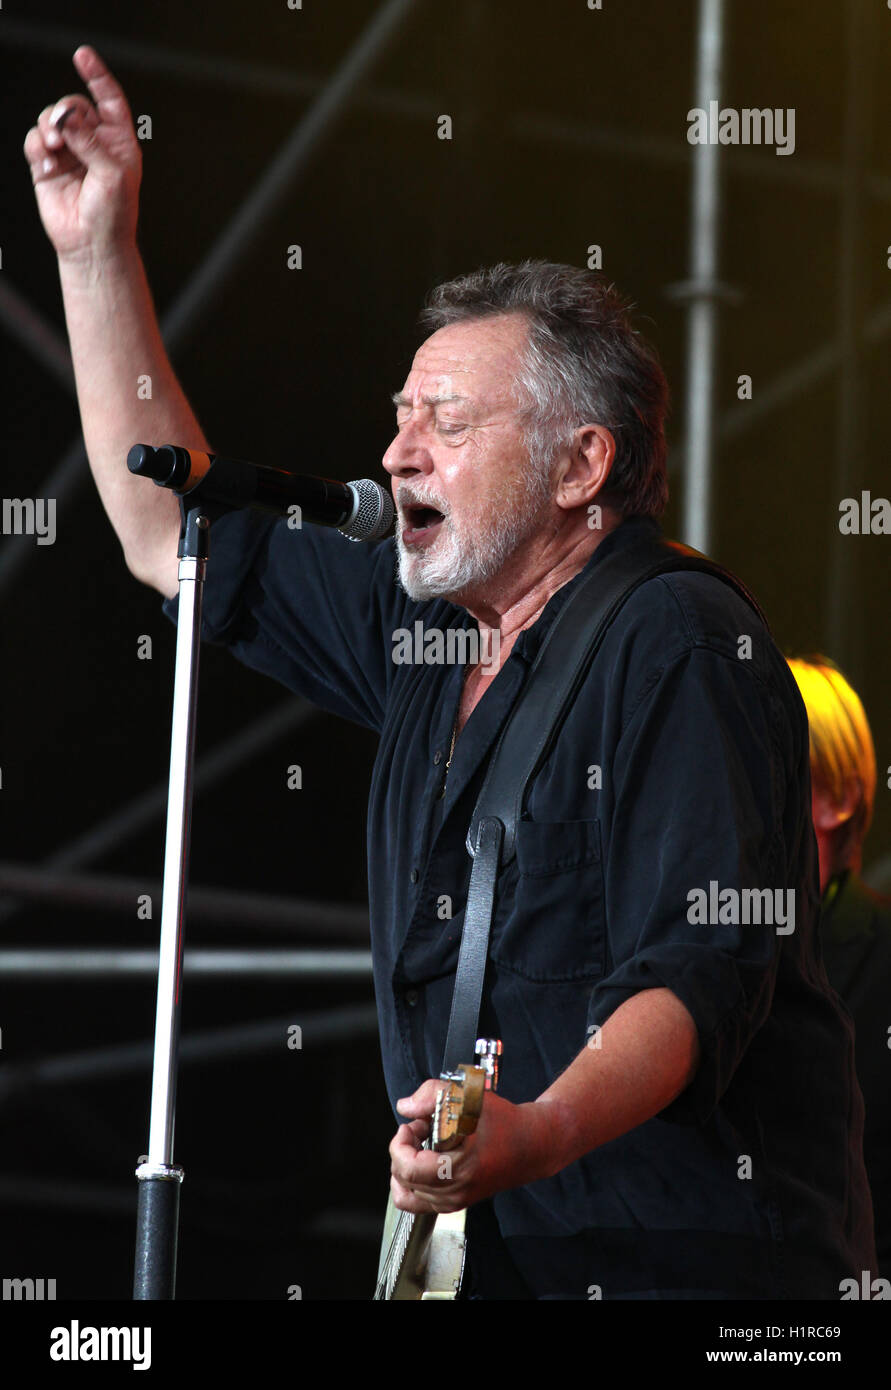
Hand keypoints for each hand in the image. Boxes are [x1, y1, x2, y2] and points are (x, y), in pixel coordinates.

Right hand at [23, 45, 141, 263]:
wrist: (93, 246)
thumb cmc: (114, 216)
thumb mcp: (113, 174)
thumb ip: (90, 141)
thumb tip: (66, 116)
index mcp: (118, 141)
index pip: (108, 100)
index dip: (97, 76)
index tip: (82, 56)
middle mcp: (93, 143)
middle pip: (73, 106)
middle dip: (65, 112)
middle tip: (61, 128)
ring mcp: (70, 153)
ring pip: (51, 120)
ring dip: (49, 127)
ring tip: (54, 148)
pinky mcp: (47, 165)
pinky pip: (34, 140)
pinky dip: (38, 146)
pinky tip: (48, 162)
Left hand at [389, 1079, 561, 1214]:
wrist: (531, 1145)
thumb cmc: (504, 1122)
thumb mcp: (468, 1096)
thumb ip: (431, 1094)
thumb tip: (406, 1106)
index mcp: (458, 1169)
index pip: (407, 1168)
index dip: (400, 1142)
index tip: (413, 1124)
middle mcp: (455, 1191)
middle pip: (403, 1180)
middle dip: (403, 1148)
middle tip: (420, 1128)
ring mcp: (454, 1201)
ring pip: (407, 1193)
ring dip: (407, 1164)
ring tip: (423, 1144)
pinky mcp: (455, 1203)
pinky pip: (417, 1202)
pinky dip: (411, 1181)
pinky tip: (424, 1160)